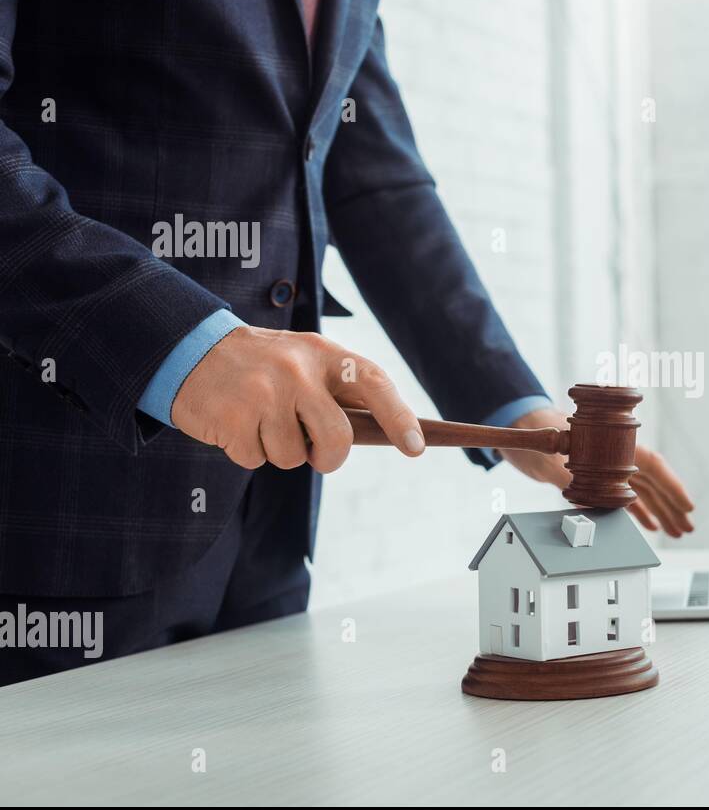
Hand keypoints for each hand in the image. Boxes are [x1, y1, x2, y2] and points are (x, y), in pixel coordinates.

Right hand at [173, 326, 424, 471]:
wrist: (191, 350)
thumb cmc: (263, 368)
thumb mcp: (304, 362)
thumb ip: (337, 393)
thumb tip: (386, 435)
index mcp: (323, 353)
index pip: (374, 383)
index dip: (400, 417)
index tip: (417, 447)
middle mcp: (297, 369)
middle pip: (337, 440)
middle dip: (329, 458)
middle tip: (316, 453)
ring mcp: (264, 393)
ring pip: (293, 458)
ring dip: (278, 451)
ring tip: (261, 420)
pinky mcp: (233, 418)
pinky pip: (257, 460)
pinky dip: (247, 451)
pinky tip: (237, 423)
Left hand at [499, 406, 695, 536]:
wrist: (519, 422)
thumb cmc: (537, 429)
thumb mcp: (550, 455)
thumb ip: (570, 478)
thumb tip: (589, 504)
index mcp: (613, 442)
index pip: (653, 466)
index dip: (672, 488)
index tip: (687, 506)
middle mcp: (616, 452)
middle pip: (652, 482)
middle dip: (671, 506)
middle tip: (687, 528)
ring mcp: (608, 463)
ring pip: (641, 490)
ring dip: (659, 511)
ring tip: (676, 531)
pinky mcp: (597, 473)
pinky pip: (624, 494)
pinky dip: (637, 510)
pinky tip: (649, 525)